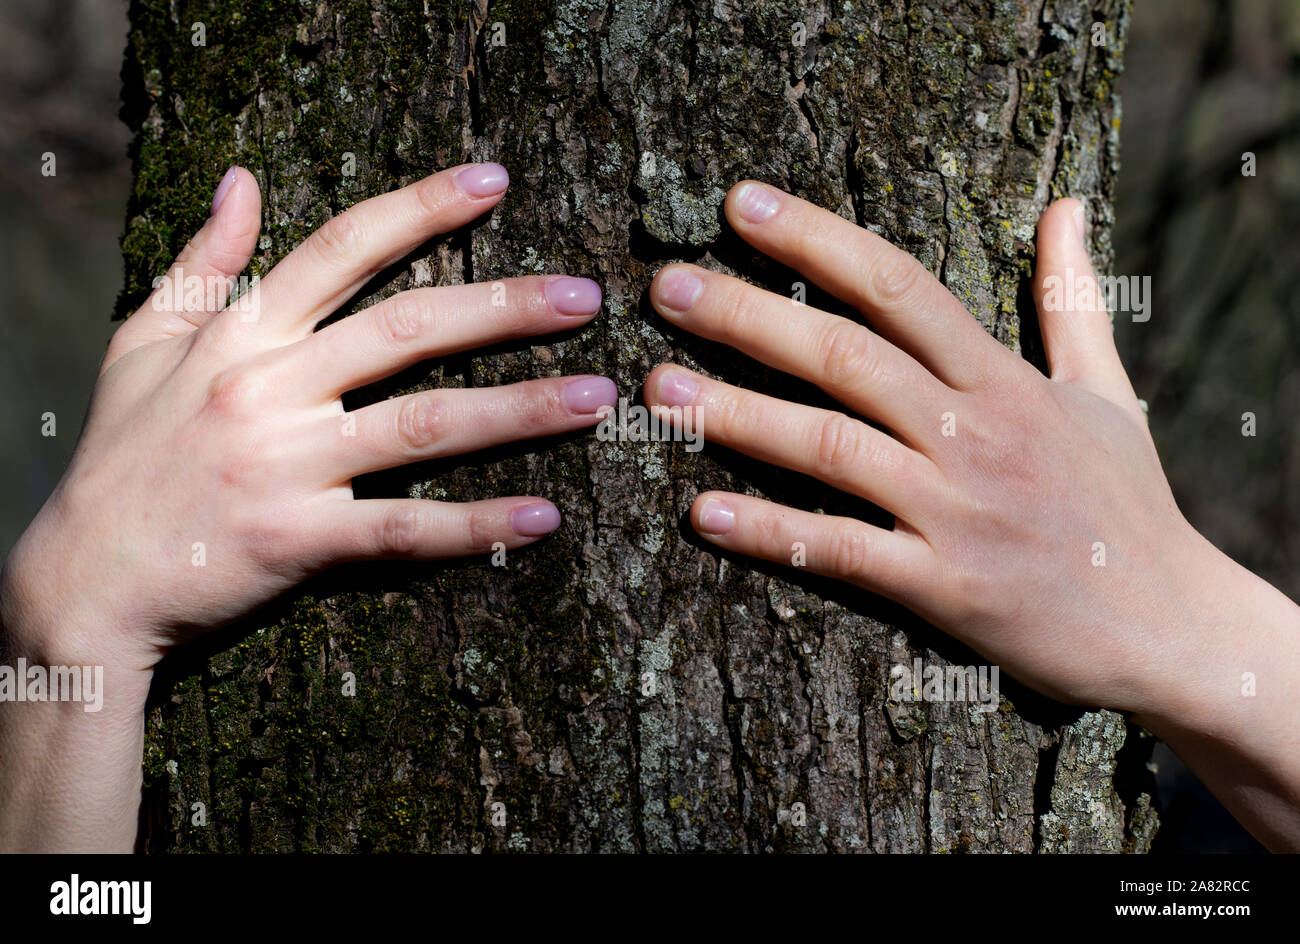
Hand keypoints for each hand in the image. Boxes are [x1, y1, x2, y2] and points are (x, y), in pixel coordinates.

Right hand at [1, 162, 614, 674]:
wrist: (83, 580)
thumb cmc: (122, 458)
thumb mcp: (143, 343)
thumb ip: (201, 261)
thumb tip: (243, 179)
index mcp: (242, 336)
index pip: (344, 250)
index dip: (421, 208)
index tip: (495, 182)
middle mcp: (271, 389)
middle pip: (407, 329)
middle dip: (503, 306)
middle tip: (585, 297)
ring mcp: (286, 465)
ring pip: (423, 426)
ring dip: (518, 410)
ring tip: (594, 397)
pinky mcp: (297, 541)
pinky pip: (401, 530)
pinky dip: (473, 528)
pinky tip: (541, 518)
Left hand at [643, 182, 1253, 717]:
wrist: (1169, 623)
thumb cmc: (1126, 501)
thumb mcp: (1106, 388)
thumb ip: (1069, 296)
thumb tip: (1066, 204)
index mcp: (1003, 380)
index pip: (899, 288)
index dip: (816, 239)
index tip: (742, 205)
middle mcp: (975, 433)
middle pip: (846, 356)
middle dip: (749, 315)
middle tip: (665, 288)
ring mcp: (957, 510)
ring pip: (832, 446)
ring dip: (738, 414)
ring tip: (659, 389)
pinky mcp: (944, 586)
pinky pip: (844, 550)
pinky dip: (772, 532)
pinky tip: (703, 514)